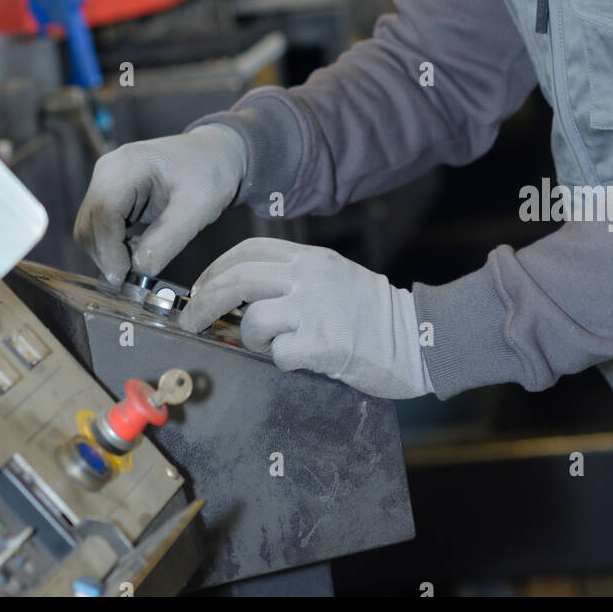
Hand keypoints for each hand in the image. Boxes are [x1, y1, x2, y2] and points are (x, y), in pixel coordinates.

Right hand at [73, 124, 246, 285]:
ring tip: (142, 261)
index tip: (126, 279)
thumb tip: (138, 273)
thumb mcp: (197, 209)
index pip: (104, 212)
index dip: (109, 250)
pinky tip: (139, 250)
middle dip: (108, 256)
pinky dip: (113, 247)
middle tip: (136, 279)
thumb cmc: (210, 174)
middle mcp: (107, 170)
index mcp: (128, 164)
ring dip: (109, 254)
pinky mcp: (109, 194)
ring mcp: (105, 181)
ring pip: (89, 230)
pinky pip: (99, 228)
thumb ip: (167, 241)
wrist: (214, 154)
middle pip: (89, 224)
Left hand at [179, 237, 431, 399]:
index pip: (249, 250)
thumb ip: (295, 278)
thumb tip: (242, 296)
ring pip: (254, 319)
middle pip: (238, 278)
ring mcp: (317, 308)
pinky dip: (281, 360)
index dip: (216, 269)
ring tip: (269, 347)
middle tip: (193, 320)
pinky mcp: (324, 342)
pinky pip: (279, 354)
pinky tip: (301, 360)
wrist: (419, 338)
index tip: (200, 288)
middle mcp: (311, 276)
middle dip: (206, 301)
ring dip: (250, 338)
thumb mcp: (335, 277)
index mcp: (312, 258)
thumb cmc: (374, 316)